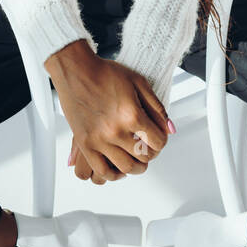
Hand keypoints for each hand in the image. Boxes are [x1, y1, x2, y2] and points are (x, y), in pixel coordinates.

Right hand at [46, 47, 169, 184]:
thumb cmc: (105, 73)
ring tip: (136, 161)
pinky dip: (112, 175)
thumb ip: (157, 108)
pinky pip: (101, 170)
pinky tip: (117, 168)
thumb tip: (170, 129)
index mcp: (132, 114)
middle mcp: (116, 130)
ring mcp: (99, 139)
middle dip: (150, 154)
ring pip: (125, 168)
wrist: (77, 70)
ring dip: (136, 168)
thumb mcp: (139, 83)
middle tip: (149, 150)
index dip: (162, 142)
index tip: (158, 140)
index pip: (158, 141)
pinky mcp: (84, 144)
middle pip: (143, 157)